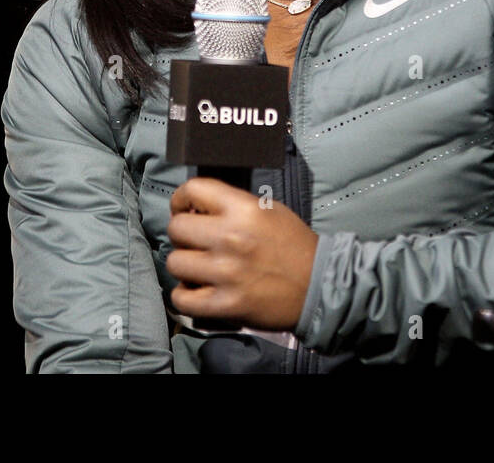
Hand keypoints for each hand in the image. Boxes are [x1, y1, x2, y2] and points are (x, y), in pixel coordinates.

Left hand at [166, 177, 319, 330]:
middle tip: (194, 241)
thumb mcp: (268, 210)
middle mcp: (231, 238)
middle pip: (177, 228)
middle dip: (182, 233)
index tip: (183, 208)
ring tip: (198, 267)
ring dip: (184, 265)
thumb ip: (232, 205)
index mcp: (243, 210)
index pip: (192, 190)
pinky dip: (185, 295)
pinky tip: (197, 290)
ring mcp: (226, 273)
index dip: (181, 199)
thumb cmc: (293, 246)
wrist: (318, 284)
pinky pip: (182, 298)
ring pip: (175, 263)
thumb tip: (196, 207)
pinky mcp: (225, 304)